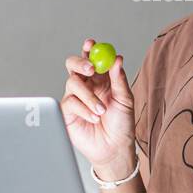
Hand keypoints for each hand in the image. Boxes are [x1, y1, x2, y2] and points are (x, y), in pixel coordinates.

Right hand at [61, 38, 134, 168]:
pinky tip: (94, 118)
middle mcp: (86, 85)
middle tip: (91, 69)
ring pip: (73, 83)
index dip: (89, 49)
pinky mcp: (67, 111)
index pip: (92, 58)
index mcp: (101, 79)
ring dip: (89, 96)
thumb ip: (119, 79)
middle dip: (80, 62)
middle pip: (74, 65)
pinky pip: (70, 101)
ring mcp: (75, 98)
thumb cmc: (122, 124)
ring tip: (101, 111)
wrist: (114, 148)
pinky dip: (84, 109)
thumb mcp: (125, 99)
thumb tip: (117, 58)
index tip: (91, 43)